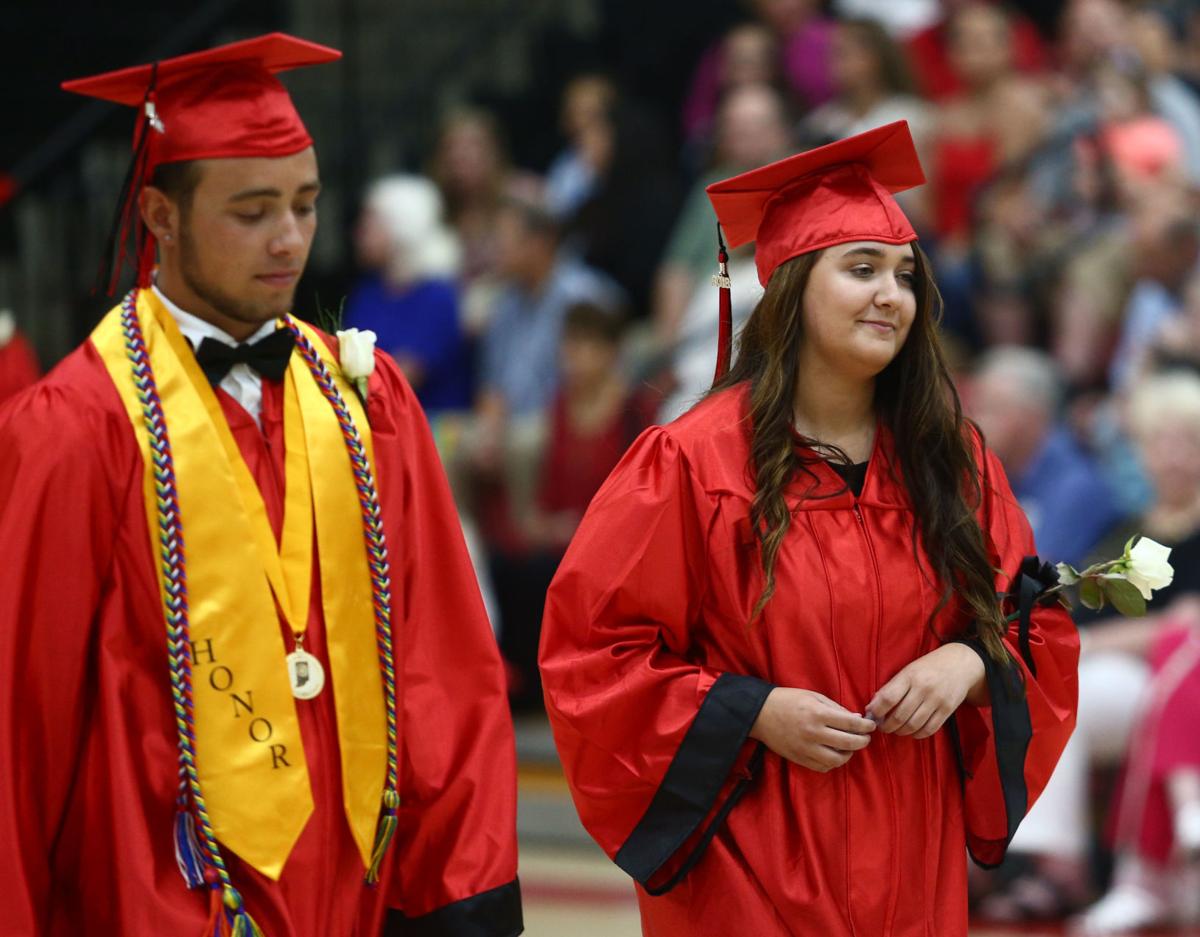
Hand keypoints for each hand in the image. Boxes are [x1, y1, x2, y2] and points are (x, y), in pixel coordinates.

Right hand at [749, 688, 874, 772]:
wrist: (760, 714)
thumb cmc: (787, 700)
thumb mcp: (813, 696)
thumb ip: (835, 707)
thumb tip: (856, 718)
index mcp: (818, 714)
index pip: (851, 723)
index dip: (865, 726)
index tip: (870, 725)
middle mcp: (813, 733)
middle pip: (848, 743)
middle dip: (862, 741)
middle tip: (866, 738)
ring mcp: (806, 749)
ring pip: (837, 760)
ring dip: (848, 755)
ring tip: (850, 747)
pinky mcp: (799, 759)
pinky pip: (822, 767)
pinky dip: (832, 763)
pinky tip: (834, 754)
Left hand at [866, 644, 986, 738]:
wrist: (959, 664)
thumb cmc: (927, 668)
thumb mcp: (907, 671)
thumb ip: (890, 688)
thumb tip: (871, 708)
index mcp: (909, 676)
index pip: (888, 698)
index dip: (877, 711)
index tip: (872, 716)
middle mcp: (923, 688)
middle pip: (899, 716)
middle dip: (887, 726)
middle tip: (882, 727)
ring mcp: (937, 700)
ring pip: (913, 725)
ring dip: (900, 732)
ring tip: (895, 730)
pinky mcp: (947, 710)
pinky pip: (929, 729)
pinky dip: (917, 734)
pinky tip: (912, 731)